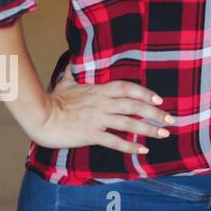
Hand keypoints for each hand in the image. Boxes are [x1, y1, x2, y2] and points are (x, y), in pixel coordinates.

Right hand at [28, 67, 173, 154]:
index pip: (128, 88)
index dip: (145, 93)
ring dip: (148, 129)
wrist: (39, 116)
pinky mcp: (90, 135)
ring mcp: (97, 119)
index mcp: (99, 90)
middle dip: (155, 113)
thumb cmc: (53, 99)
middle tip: (171, 119)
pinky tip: (143, 150)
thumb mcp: (67, 82)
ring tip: (164, 134)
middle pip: (134, 106)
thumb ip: (75, 72)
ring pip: (129, 123)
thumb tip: (73, 60)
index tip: (159, 99)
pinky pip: (115, 141)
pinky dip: (130, 146)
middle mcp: (102, 103)